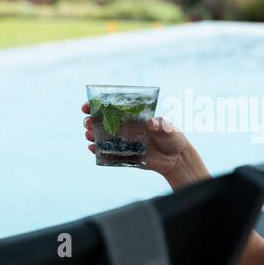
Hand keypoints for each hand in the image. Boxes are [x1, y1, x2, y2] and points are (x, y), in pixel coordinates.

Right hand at [81, 100, 197, 183]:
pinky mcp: (124, 156)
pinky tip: (92, 149)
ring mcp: (123, 142)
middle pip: (101, 122)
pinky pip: (108, 154)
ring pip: (102, 137)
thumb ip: (160, 125)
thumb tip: (151, 122)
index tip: (87, 106)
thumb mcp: (169, 129)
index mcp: (132, 117)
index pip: (111, 108)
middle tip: (88, 122)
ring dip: (91, 135)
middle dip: (90, 121)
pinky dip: (98, 151)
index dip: (96, 105)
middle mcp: (125, 128)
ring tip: (89, 135)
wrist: (176, 159)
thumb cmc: (172, 138)